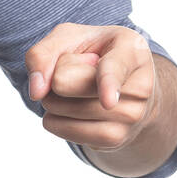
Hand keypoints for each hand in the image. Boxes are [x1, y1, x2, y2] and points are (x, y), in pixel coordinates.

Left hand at [25, 23, 159, 151]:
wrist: (122, 85)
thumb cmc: (93, 55)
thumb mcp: (68, 38)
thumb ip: (43, 54)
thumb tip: (37, 92)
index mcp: (132, 49)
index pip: (113, 70)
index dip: (109, 85)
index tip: (108, 102)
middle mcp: (140, 85)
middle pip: (65, 84)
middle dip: (56, 74)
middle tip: (81, 69)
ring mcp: (131, 117)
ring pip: (63, 109)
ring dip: (54, 99)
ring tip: (78, 89)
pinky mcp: (117, 139)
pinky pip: (65, 130)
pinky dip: (57, 119)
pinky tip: (72, 109)